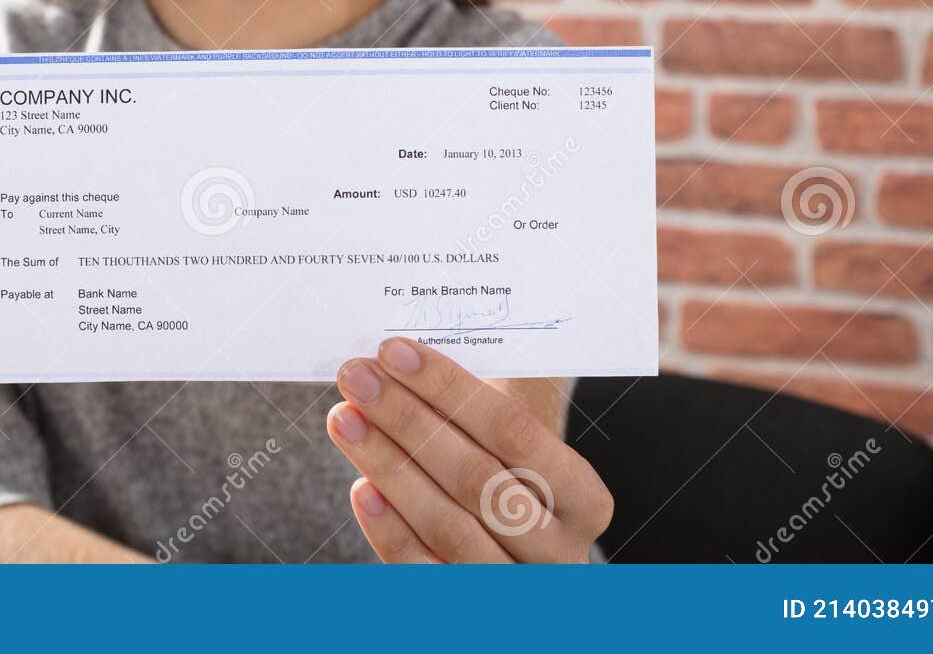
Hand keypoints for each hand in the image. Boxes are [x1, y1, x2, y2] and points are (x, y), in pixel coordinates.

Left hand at [326, 337, 613, 562]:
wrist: (524, 540)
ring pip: (446, 527)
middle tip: (357, 377)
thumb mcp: (528, 424)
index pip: (515, 432)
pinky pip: (423, 573)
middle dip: (409, 421)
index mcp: (587, 500)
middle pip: (477, 478)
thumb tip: (436, 321)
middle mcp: (560, 553)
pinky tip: (361, 485)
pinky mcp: (468, 609)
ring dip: (388, 466)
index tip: (394, 351)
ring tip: (345, 418)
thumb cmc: (516, 466)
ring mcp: (515, 588)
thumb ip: (502, 384)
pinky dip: (389, 529)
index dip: (450, 389)